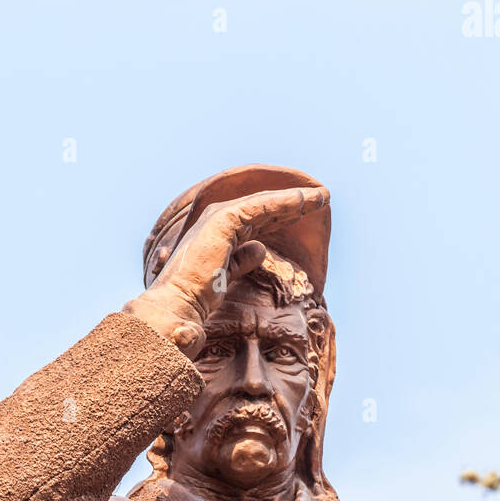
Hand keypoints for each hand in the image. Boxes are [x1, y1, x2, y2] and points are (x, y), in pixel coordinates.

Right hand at [122, 186, 328, 355]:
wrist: (177, 303)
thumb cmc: (196, 299)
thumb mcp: (226, 277)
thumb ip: (241, 260)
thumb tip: (260, 248)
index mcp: (215, 234)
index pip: (254, 219)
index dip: (280, 214)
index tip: (305, 212)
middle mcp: (216, 221)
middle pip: (262, 208)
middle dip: (292, 203)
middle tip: (321, 199)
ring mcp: (219, 218)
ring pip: (265, 203)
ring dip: (295, 199)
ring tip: (322, 197)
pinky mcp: (225, 220)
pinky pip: (262, 206)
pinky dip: (285, 202)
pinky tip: (305, 201)